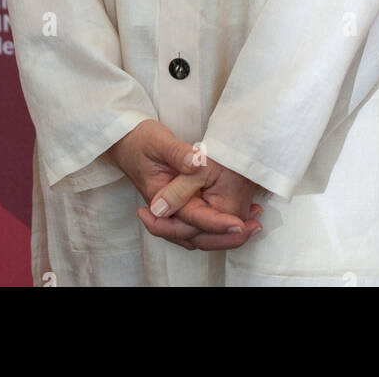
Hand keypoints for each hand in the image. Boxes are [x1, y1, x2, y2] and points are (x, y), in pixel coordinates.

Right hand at [106, 120, 262, 251]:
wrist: (124, 140)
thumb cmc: (139, 140)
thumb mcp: (159, 141)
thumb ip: (178, 153)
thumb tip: (197, 163)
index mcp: (160, 199)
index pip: (191, 218)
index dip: (217, 223)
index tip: (239, 223)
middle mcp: (166, 210)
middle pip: (197, 236)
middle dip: (227, 237)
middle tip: (253, 228)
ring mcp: (172, 210)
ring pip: (199, 235)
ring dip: (225, 235)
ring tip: (252, 225)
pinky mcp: (178, 206)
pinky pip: (199, 224)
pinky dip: (218, 226)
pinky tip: (238, 217)